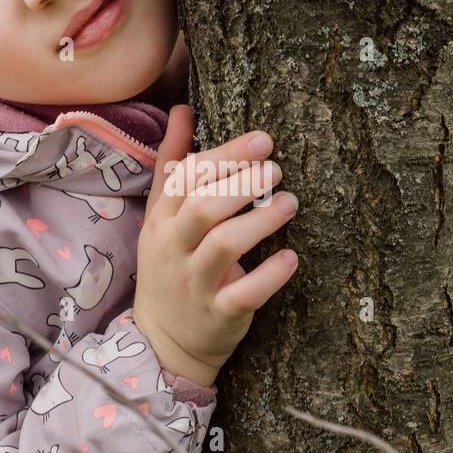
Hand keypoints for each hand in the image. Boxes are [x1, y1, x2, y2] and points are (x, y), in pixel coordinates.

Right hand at [133, 105, 299, 386]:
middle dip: (242, 183)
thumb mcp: (162, 217)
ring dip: (260, 221)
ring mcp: (195, 283)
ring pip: (223, 246)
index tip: (262, 140)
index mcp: (162, 220)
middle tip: (277, 169)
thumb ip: (174, 165)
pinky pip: (245, 293)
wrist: (163, 342)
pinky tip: (291, 257)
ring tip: (289, 203)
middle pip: (203, 207)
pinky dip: (270, 274)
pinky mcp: (219, 314)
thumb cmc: (170, 267)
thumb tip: (182, 110)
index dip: (225, 156)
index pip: (187, 178)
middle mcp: (174, 249)